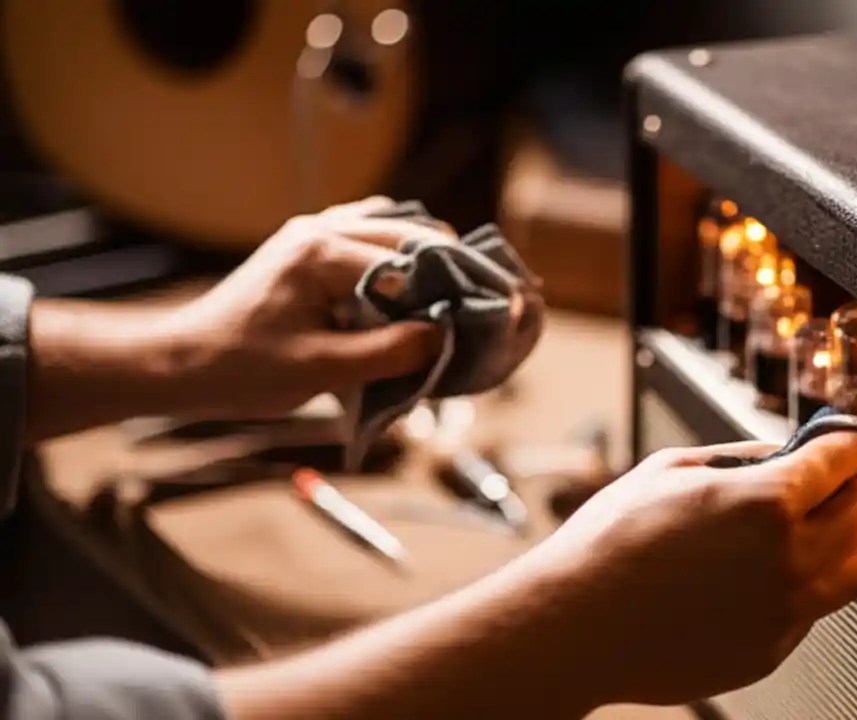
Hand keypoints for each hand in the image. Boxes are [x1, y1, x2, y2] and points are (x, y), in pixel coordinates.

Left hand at [25, 197, 448, 440]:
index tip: (491, 310)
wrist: (182, 362)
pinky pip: (372, 237)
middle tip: (489, 299)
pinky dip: (401, 257)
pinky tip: (417, 290)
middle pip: (411, 231)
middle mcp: (320, 229)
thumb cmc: (242, 369)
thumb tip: (445, 336)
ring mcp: (314, 233)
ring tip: (458, 294)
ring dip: (429, 257)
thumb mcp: (321, 370)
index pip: (410, 260)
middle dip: (454, 265)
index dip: (456, 286)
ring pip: (394, 227)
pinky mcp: (310, 248)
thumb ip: (388, 352)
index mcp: (322, 252)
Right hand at [521, 432, 856, 708]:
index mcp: (768, 501)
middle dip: (848, 493)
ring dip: (836, 548)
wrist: (576, 624)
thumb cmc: (611, 542)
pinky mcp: (772, 651)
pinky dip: (795, 590)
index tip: (847, 448)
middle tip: (818, 490)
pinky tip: (744, 582)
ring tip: (789, 540)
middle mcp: (791, 558)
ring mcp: (786, 611)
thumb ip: (743, 456)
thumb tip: (787, 453)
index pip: (851, 459)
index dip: (851, 446)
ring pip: (855, 571)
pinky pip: (812, 611)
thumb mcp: (674, 468)